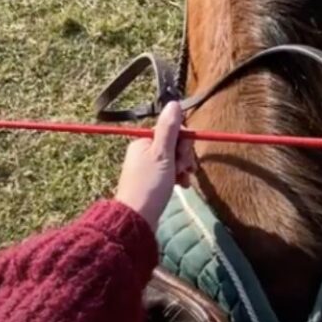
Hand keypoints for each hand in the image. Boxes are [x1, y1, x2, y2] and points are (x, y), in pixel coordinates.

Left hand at [116, 101, 195, 229]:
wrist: (137, 218)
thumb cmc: (150, 185)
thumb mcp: (162, 155)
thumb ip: (169, 129)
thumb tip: (174, 103)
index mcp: (144, 141)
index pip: (171, 130)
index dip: (183, 141)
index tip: (184, 154)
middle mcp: (144, 151)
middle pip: (174, 144)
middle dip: (184, 156)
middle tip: (184, 169)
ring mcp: (148, 166)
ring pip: (174, 158)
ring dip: (183, 167)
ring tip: (183, 180)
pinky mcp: (152, 180)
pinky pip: (171, 172)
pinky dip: (179, 177)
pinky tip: (182, 186)